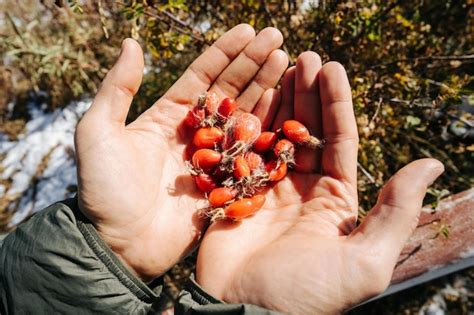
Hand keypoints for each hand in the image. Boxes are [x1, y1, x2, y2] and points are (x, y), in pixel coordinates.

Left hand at [74, 24, 287, 281]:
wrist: (119, 244)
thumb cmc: (104, 189)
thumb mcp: (98, 132)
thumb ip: (117, 88)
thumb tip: (131, 43)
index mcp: (169, 116)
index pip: (203, 76)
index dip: (226, 52)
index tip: (249, 30)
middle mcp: (196, 133)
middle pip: (231, 91)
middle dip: (254, 64)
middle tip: (278, 39)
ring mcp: (214, 158)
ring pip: (246, 117)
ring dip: (266, 90)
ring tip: (287, 64)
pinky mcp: (227, 183)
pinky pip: (252, 153)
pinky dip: (269, 132)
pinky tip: (286, 110)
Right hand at [196, 52, 443, 313]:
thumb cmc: (307, 295)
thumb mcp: (365, 261)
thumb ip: (397, 213)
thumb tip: (432, 164)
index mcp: (335, 201)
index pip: (339, 141)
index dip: (337, 104)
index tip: (332, 68)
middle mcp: (303, 190)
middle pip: (307, 130)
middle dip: (307, 94)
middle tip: (303, 57)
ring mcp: (268, 189)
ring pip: (276, 135)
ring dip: (279, 101)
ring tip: (280, 67)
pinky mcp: (238, 192)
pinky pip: (245, 151)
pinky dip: (248, 124)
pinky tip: (251, 98)